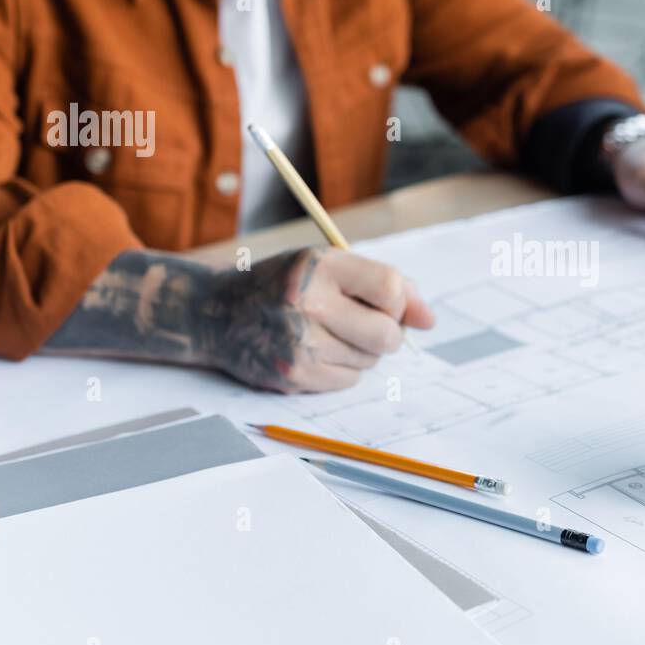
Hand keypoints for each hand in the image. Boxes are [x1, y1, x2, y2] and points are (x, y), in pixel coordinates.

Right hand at [198, 247, 433, 392]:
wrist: (215, 314)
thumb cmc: (283, 285)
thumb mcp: (328, 266)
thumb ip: (384, 284)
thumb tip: (429, 321)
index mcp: (319, 265)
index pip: (390, 287)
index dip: (399, 301)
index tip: (387, 303)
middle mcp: (307, 302)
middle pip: (387, 333)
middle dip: (387, 333)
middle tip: (365, 323)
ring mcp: (299, 342)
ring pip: (370, 359)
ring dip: (361, 350)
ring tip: (328, 332)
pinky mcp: (294, 374)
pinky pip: (349, 379)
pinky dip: (342, 368)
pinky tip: (315, 350)